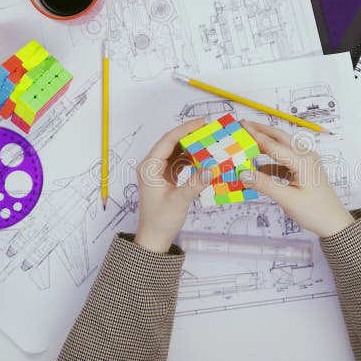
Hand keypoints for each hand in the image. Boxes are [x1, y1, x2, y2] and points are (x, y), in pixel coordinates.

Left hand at [134, 119, 212, 252]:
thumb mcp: (180, 200)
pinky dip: (190, 158)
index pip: (168, 141)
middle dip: (190, 135)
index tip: (202, 122)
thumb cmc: (161, 221)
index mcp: (149, 168)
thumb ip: (196, 182)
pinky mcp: (164, 178)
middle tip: (210, 129)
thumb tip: (212, 167)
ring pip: (175, 151)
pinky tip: (203, 157)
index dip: (185, 129)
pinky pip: (178, 162)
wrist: (154, 238)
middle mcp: (151, 166)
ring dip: (192, 146)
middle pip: (171, 143)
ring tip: (209, 140)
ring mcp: (157, 171)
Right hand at [238, 121, 353, 237]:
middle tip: (243, 125)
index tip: (241, 126)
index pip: (274, 145)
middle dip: (261, 131)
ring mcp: (306, 162)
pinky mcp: (303, 169)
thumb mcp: (288, 200)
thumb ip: (264, 185)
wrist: (334, 223)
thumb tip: (243, 174)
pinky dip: (270, 161)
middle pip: (279, 138)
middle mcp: (306, 156)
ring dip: (265, 146)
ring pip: (281, 148)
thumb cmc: (316, 212)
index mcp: (304, 161)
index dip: (256, 135)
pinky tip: (257, 167)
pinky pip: (283, 161)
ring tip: (247, 143)